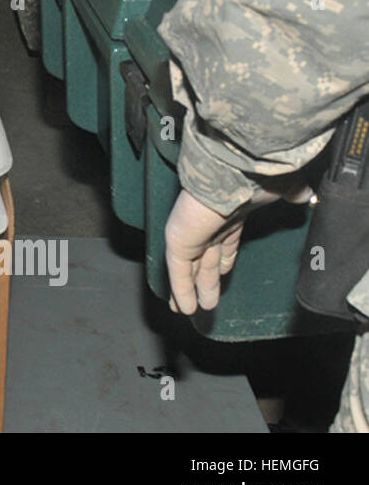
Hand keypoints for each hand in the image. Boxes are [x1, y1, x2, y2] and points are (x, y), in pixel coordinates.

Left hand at [166, 181, 314, 314]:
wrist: (231, 174)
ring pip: (190, 270)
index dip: (224, 260)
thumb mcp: (279, 187)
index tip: (223, 272)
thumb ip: (290, 193)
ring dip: (191, 291)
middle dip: (205, 281)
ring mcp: (191, 235)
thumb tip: (306, 194)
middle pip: (205, 261)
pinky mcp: (178, 242)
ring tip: (191, 311)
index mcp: (229, 216)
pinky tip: (186, 308)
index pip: (224, 244)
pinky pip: (179, 272)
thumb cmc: (254, 180)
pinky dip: (182, 290)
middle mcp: (209, 227)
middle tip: (207, 300)